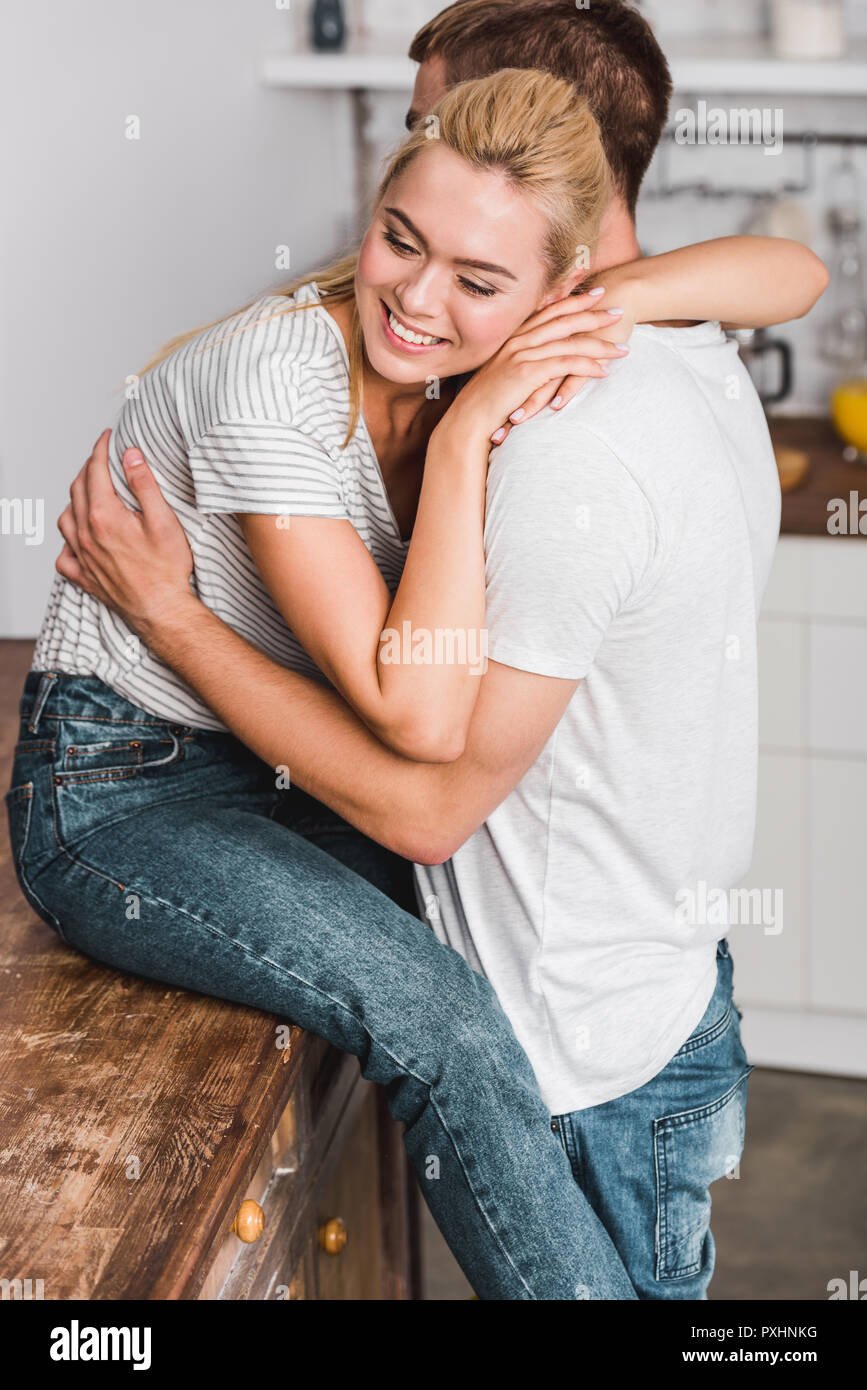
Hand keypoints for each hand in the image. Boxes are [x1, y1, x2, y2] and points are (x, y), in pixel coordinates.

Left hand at [56, 429, 194, 635]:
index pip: (95, 471)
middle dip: (88, 469)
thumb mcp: (163, 520)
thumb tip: (130, 455)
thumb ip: (144, 484)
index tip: (107, 438)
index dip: (100, 449)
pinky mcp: (85, 576)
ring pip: (65, 518)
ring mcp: (83, 557)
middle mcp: (87, 535)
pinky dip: (67, 541)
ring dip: (75, 500)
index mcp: (105, 516)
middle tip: (102, 460)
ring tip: (90, 493)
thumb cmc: (167, 570)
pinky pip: (64, 555)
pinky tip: (78, 538)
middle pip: (77, 490)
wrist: (162, 610)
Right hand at [441, 289, 630, 448]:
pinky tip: (604, 372)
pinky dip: (587, 367)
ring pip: (570, 342)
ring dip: (600, 344)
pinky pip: (566, 365)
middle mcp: (518, 340)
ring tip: (622, 348)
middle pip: (563, 320)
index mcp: (513, 338)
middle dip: (593, 313)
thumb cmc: (484, 404)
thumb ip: (518, 365)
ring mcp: (523, 355)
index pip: (548, 311)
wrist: (468, 419)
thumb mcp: (501, 377)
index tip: (594, 292)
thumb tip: (534, 367)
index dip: (572, 300)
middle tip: (617, 309)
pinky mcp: (528, 372)